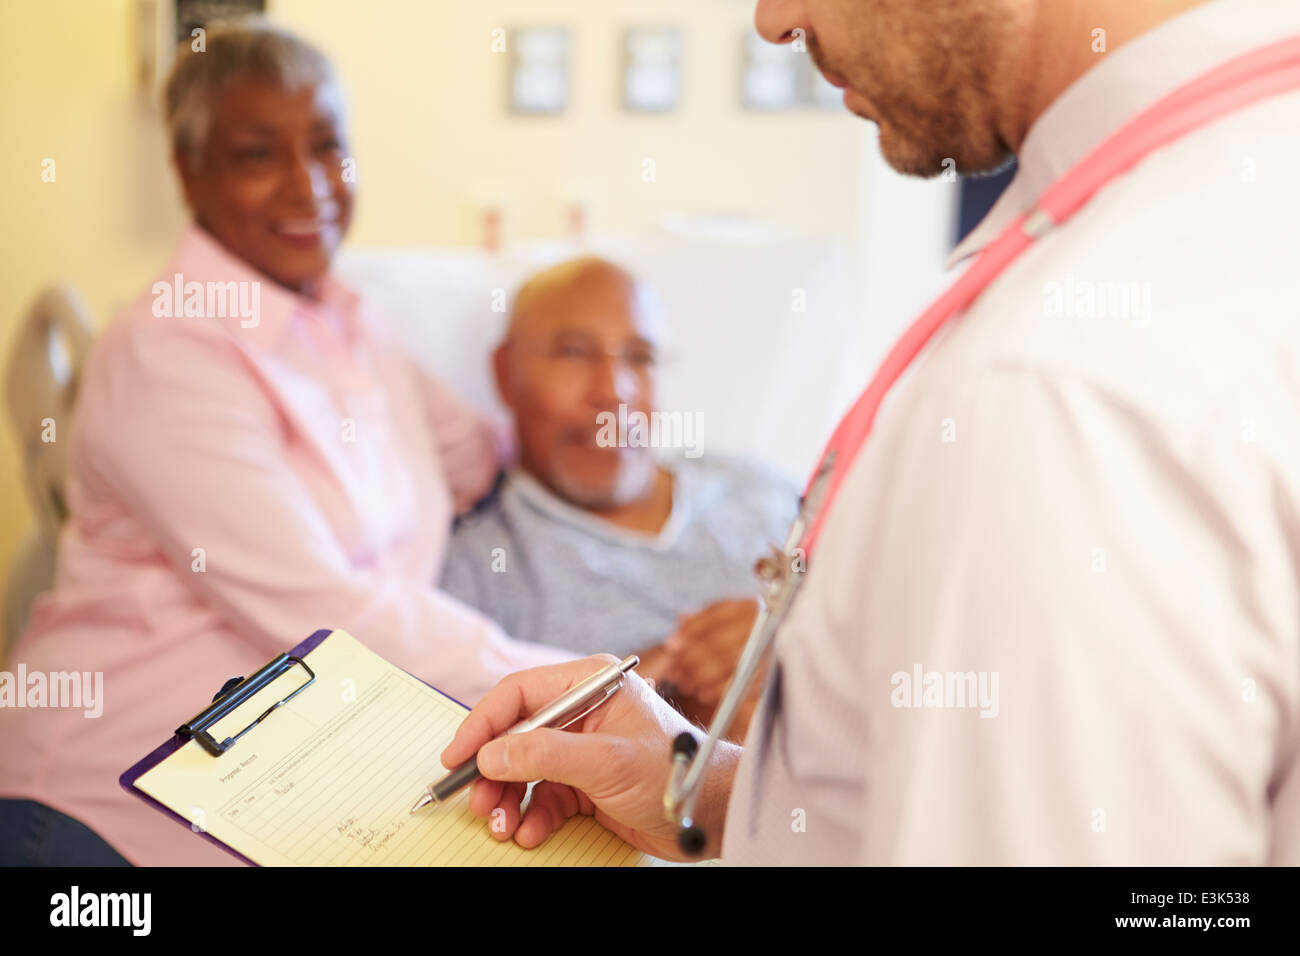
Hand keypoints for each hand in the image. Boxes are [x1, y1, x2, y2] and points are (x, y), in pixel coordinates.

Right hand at [440, 655, 740, 860]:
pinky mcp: (585, 783)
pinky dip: (531, 816)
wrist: (711, 813)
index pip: (519, 694)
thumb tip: (491, 756)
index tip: (457, 756)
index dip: (483, 724)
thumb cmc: (672, 770)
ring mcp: (582, 749)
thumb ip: (546, 754)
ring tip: (501, 825)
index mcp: (589, 684)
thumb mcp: (606, 760)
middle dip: (493, 772)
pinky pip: (542, 797)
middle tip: (477, 802)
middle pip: (515, 736)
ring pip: (524, 770)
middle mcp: (581, 712)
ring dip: (507, 799)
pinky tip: (529, 832)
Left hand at [662, 598, 763, 706]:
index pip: (716, 617)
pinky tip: (703, 694)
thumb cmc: (728, 635)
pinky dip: (720, 691)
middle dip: (692, 659)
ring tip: (684, 684)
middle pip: (721, 643)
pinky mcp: (768, 675)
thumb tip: (676, 637)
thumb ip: (694, 625)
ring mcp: (767, 651)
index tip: (670, 647)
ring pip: (729, 665)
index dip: (691, 632)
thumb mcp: (713, 622)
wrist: (757, 652)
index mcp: (747, 607)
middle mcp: (761, 626)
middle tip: (673, 671)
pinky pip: (742, 685)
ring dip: (702, 677)